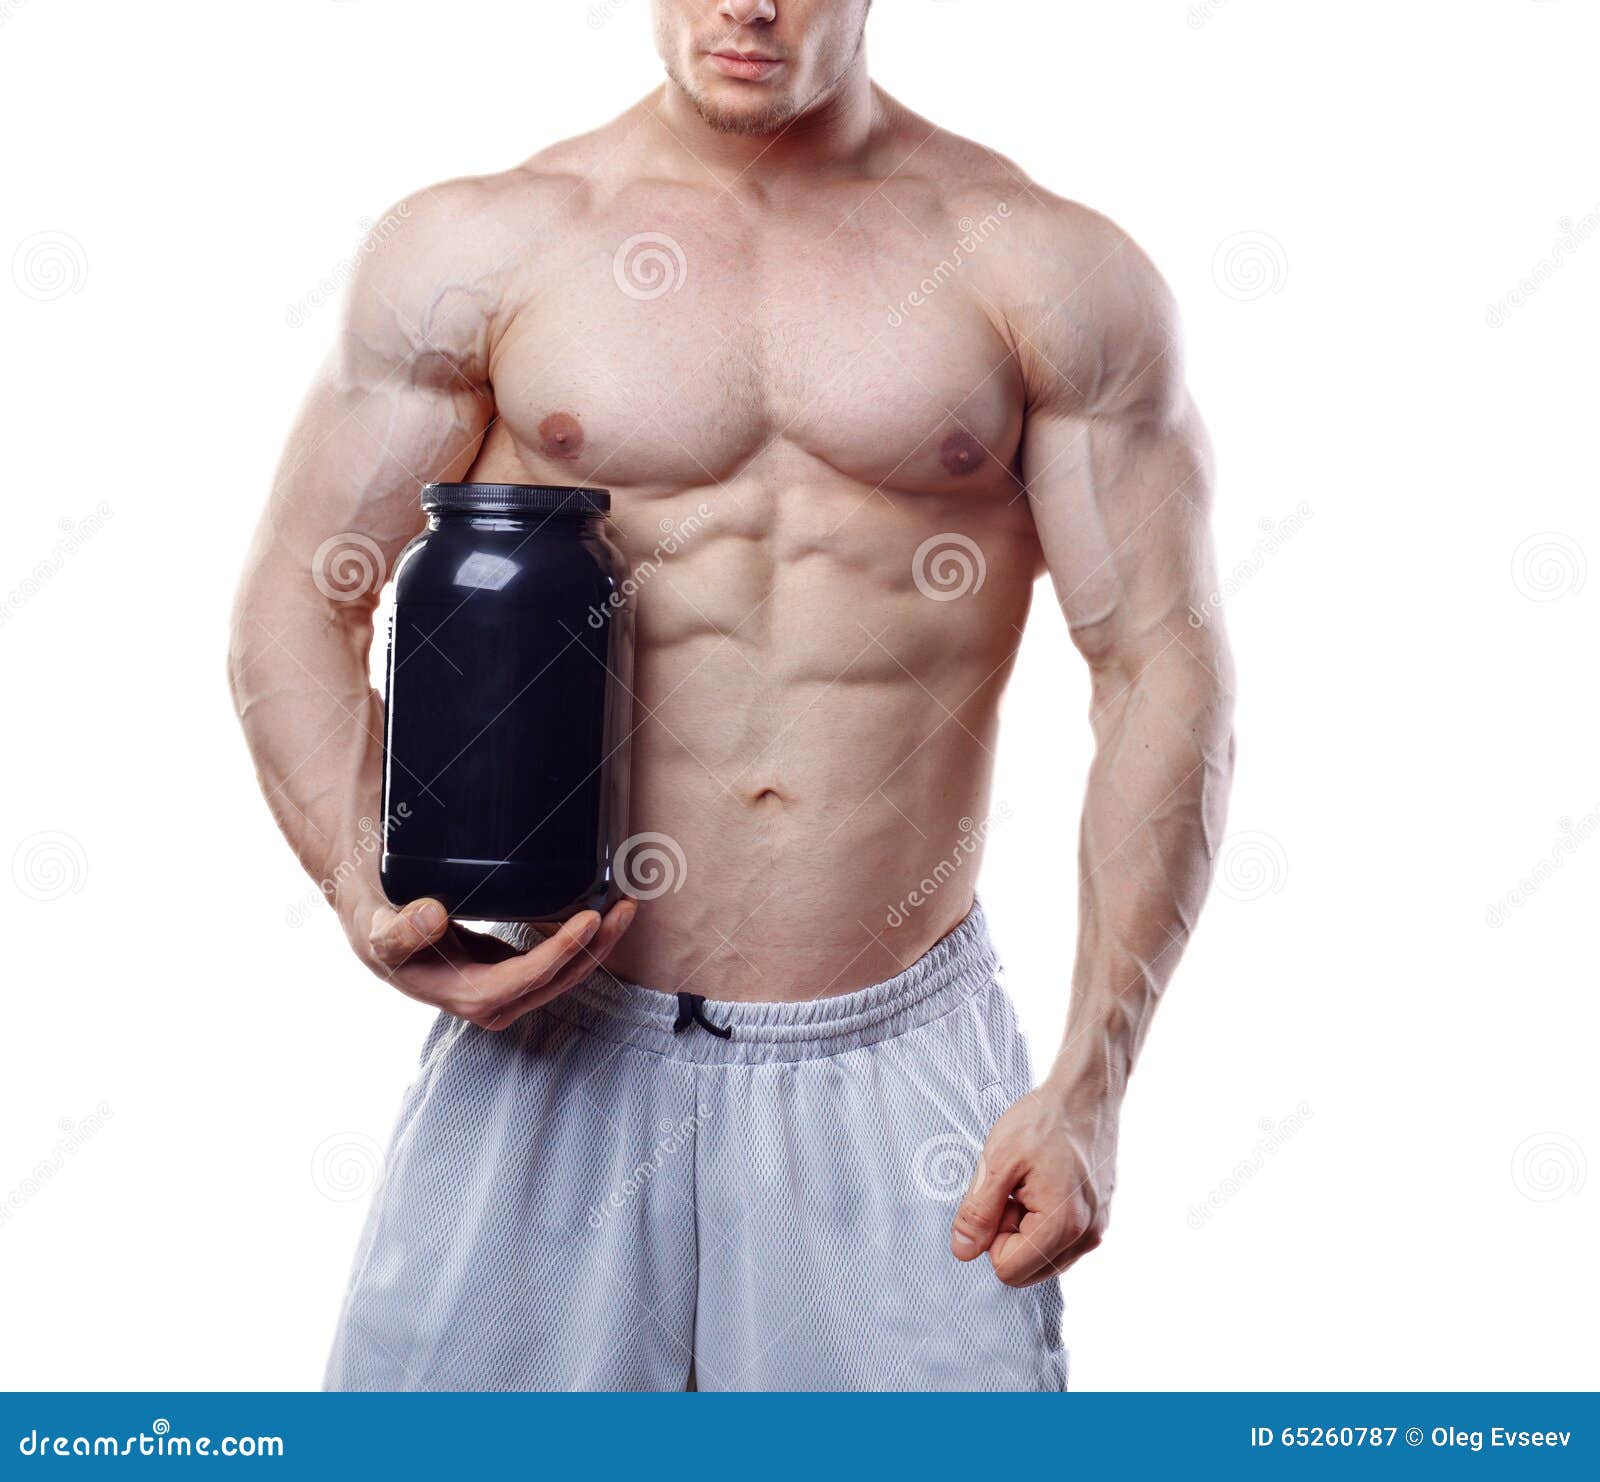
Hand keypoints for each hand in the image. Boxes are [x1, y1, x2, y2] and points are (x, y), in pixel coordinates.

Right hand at [354, 894, 636, 1031]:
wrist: (383, 942)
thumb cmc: (384, 935)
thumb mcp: (381, 933)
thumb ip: (401, 930)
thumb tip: (432, 915)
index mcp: (468, 997)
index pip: (528, 977)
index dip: (562, 950)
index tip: (590, 918)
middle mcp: (496, 1003)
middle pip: (561, 978)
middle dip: (597, 945)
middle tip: (625, 906)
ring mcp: (510, 992)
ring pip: (567, 973)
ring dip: (600, 943)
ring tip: (625, 906)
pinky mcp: (517, 975)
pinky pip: (560, 963)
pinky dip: (585, 940)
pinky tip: (604, 914)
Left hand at [950, 1087, 1117, 1286]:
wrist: (1085, 1094)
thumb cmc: (1043, 1120)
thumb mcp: (998, 1161)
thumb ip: (978, 1212)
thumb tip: (963, 1252)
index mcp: (1062, 1226)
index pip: (1008, 1270)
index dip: (992, 1235)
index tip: (1001, 1195)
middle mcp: (1087, 1237)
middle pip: (1027, 1271)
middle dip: (1010, 1235)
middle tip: (1014, 1190)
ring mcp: (1097, 1230)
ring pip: (1042, 1258)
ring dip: (1026, 1228)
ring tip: (1030, 1184)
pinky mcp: (1099, 1219)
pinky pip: (1060, 1243)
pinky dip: (1044, 1221)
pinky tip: (1045, 1184)